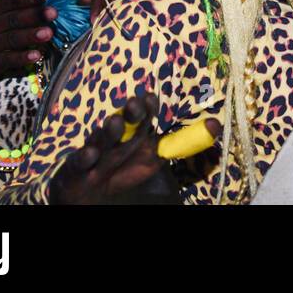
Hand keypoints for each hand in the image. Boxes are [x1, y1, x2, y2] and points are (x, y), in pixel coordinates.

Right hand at [50, 94, 218, 204]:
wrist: (90, 193)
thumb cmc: (123, 170)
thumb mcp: (155, 158)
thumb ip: (182, 143)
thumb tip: (216, 125)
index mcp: (135, 133)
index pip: (144, 114)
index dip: (149, 106)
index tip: (153, 99)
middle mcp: (115, 137)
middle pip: (124, 121)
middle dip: (129, 113)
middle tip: (135, 104)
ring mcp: (95, 150)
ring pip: (101, 139)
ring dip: (108, 131)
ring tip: (116, 123)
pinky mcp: (76, 168)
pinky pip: (78, 162)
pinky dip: (83, 158)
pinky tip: (89, 155)